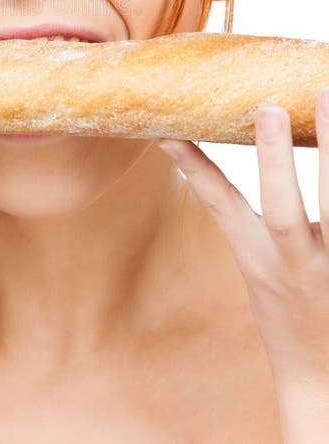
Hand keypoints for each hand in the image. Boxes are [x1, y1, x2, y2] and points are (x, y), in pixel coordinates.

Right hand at [158, 86, 328, 391]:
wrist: (323, 377)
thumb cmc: (288, 310)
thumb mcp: (255, 267)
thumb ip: (238, 215)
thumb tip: (194, 155)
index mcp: (259, 260)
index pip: (220, 207)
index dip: (195, 170)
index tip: (171, 134)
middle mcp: (297, 265)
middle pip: (283, 210)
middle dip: (274, 159)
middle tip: (270, 107)